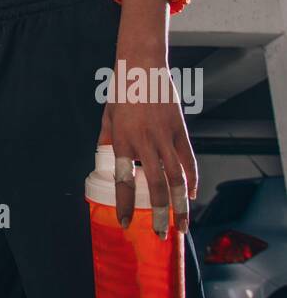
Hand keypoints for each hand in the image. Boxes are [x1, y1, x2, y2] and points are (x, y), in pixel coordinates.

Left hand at [98, 49, 196, 238]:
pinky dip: (192, 180)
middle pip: (154, 185)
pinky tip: (191, 196)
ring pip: (176, 177)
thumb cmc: (121, 89)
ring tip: (183, 225)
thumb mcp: (107, 116)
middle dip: (158, 213)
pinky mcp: (180, 129)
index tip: (124, 223)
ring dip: (180, 205)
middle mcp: (145, 141)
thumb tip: (105, 163)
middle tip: (160, 234)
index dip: (124, 204)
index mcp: (122, 139)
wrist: (142, 63)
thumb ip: (107, 141)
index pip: (123, 180)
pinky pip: (188, 160)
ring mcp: (165, 135)